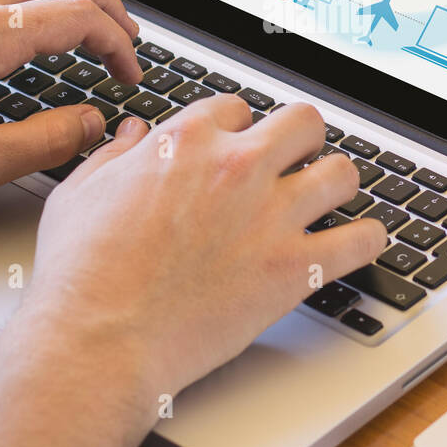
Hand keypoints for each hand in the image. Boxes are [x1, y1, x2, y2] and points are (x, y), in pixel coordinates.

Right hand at [0, 96, 385, 446]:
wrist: (100, 339)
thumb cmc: (81, 274)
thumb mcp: (80, 193)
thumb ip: (113, 155)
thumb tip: (130, 133)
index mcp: (186, 141)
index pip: (237, 108)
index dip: (237, 129)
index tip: (237, 150)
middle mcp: (237, 166)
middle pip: (304, 121)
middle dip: (301, 140)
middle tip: (295, 163)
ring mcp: (272, 214)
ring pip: (343, 172)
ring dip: (337, 184)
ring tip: (328, 201)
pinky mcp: (295, 267)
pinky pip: (362, 240)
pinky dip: (366, 241)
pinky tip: (356, 244)